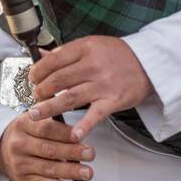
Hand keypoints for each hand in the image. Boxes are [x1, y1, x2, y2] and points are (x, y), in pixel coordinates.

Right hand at [0, 113, 94, 180]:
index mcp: (24, 124)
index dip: (64, 133)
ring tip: (87, 172)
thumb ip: (50, 115)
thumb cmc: (24, 132)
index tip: (81, 134)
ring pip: (48, 168)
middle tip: (90, 153)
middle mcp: (19, 144)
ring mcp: (20, 162)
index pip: (46, 128)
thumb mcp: (32, 118)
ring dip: (69, 171)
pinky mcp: (22, 178)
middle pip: (49, 149)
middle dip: (72, 152)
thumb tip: (69, 114)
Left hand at [26, 36, 154, 139]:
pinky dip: (84, 125)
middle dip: (41, 90)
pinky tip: (73, 135)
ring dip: (49, 108)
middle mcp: (93, 65)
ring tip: (35, 114)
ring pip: (69, 97)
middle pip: (58, 80)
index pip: (54, 60)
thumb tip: (40, 55)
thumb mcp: (92, 45)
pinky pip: (95, 114)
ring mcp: (103, 84)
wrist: (149, 64)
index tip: (32, 78)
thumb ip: (67, 51)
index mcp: (86, 48)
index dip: (38, 71)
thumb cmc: (118, 55)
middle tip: (36, 97)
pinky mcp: (113, 101)